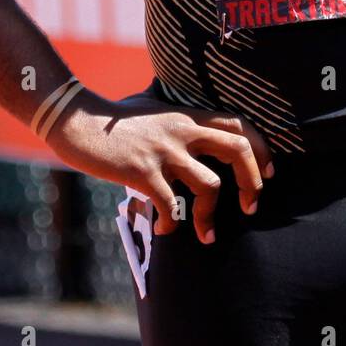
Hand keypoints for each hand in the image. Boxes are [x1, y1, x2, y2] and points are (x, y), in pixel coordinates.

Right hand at [45, 86, 274, 245]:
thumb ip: (176, 119)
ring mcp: (164, 151)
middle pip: (237, 150)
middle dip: (252, 182)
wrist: (77, 120)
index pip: (239, 126)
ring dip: (211, 215)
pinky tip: (164, 230)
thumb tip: (191, 129)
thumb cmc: (114, 120)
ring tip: (205, 235)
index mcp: (188, 116)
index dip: (262, 149)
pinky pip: (170, 205)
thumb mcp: (153, 109)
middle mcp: (182, 130)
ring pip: (210, 184)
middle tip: (251, 207)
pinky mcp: (142, 171)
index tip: (268, 174)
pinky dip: (172, 224)